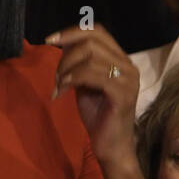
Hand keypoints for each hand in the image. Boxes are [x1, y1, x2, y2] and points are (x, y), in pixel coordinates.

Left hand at [47, 25, 139, 166]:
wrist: (111, 146)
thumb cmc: (99, 116)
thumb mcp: (85, 84)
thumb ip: (79, 64)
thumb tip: (63, 45)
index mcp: (121, 60)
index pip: (98, 31)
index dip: (72, 31)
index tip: (50, 39)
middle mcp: (128, 65)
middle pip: (92, 41)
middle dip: (66, 55)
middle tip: (57, 76)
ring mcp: (128, 79)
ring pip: (91, 56)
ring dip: (67, 69)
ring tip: (59, 86)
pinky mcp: (122, 94)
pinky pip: (93, 75)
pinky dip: (73, 78)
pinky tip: (63, 89)